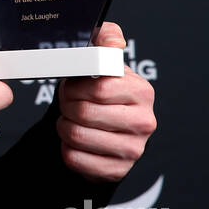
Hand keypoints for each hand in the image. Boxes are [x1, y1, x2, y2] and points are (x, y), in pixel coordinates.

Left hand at [55, 21, 155, 182]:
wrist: (110, 129)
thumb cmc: (105, 92)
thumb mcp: (107, 60)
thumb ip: (107, 38)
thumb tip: (113, 42)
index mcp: (142, 92)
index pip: (99, 89)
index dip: (75, 86)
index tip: (73, 85)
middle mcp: (144, 122)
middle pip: (84, 113)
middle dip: (66, 105)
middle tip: (68, 103)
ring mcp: (132, 150)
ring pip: (76, 136)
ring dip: (64, 126)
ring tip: (70, 119)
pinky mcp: (117, 170)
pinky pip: (74, 159)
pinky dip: (66, 148)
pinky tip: (75, 140)